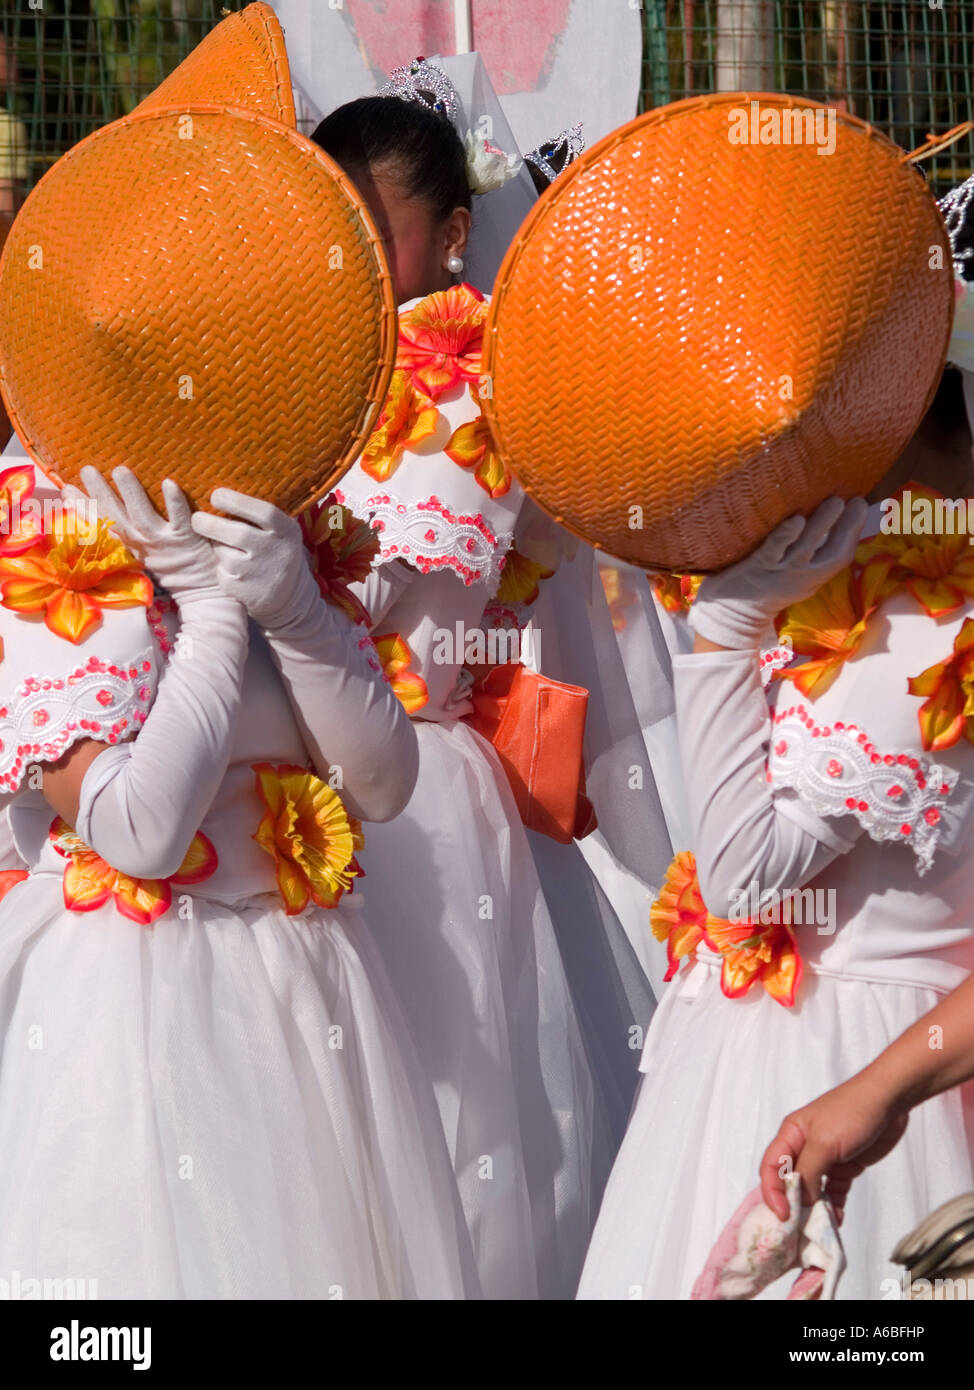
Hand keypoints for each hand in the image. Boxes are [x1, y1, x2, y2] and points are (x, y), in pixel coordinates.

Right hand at [78, 466, 220, 604]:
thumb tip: (121, 512)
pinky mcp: (189, 541)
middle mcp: (145, 544)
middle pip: (117, 517)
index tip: (65, 489)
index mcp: (133, 546)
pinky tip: (169, 483)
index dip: (84, 508)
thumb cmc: (182, 571)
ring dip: (131, 493)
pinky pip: (181, 520)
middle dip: (100, 494)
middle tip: (87, 469)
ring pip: (143, 517)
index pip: (103, 524)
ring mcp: (166, 543)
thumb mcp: (149, 555)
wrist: (207, 597)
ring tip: (120, 470)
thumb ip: (135, 535)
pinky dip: (174, 503)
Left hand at [190, 489, 318, 630]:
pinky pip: (222, 573)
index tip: (215, 495)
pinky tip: (235, 572)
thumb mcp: (280, 531)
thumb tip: (218, 491)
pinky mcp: (246, 591)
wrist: (290, 597)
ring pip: (224, 553)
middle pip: (235, 533)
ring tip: (226, 548)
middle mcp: (275, 550)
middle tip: (197, 519)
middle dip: (209, 523)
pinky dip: (222, 570)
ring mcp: (260, 572)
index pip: (262, 512)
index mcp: (286, 530)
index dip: (236, 501)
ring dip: (218, 548)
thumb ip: (259, 515)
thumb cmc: (276, 552)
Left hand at [689, 496, 868, 649]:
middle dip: (847, 527)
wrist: (733, 614)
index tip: (862, 506)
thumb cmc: (765, 585)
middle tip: (855, 501)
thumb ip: (809, 553)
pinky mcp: (757, 566)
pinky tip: (796, 520)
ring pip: (806, 547)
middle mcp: (801, 576)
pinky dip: (786, 535)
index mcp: (813, 577)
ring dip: (822, 524)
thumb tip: (822, 518)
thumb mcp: (795, 575)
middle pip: (831, 553)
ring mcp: (780, 571)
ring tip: (835, 503)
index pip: (841, 556)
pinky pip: (774, 550)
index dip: (854, 532)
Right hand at [759, 1073, 908, 1221]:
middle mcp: (804, 1147)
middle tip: (797, 1230)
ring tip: (819, 1229)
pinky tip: (837, 1219)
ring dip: (814, 1209)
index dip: (772, 1192)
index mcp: (791, 1135)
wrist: (890, 1100)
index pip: (771, 1167)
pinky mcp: (845, 1166)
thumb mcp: (824, 1142)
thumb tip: (799, 1201)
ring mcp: (825, 1158)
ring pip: (811, 1190)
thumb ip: (808, 1172)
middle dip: (791, 1205)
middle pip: (789, 1181)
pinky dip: (833, 1206)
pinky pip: (833, 1191)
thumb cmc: (851, 1112)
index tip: (783, 1216)